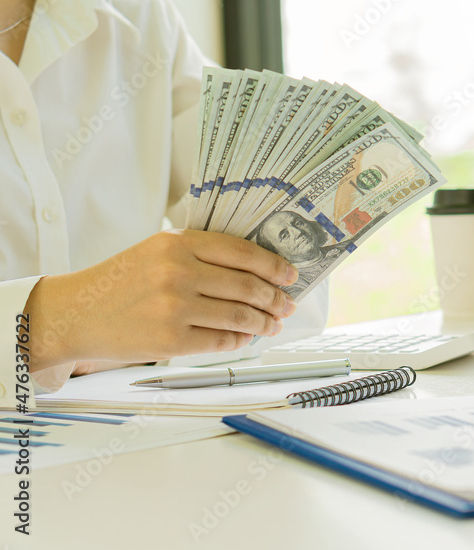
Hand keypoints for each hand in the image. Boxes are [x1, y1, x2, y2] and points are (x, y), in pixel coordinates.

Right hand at [24, 229, 297, 371]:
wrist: (74, 314)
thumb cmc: (119, 282)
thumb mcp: (156, 251)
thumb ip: (199, 254)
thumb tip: (255, 270)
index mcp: (177, 243)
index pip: (241, 251)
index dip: (273, 265)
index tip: (290, 274)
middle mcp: (178, 271)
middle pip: (246, 285)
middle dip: (274, 298)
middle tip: (286, 305)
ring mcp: (175, 307)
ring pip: (239, 315)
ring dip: (263, 322)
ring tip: (272, 324)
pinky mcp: (171, 339)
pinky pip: (222, 341)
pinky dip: (240, 340)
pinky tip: (245, 338)